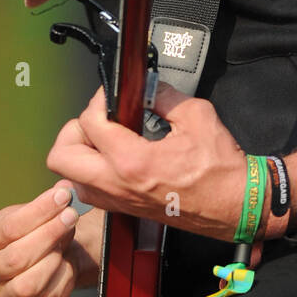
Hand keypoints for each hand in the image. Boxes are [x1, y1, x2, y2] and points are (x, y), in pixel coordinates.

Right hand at [0, 180, 104, 296]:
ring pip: (29, 283)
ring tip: (67, 238)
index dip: (39, 211)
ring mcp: (6, 294)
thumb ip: (52, 199)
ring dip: (54, 258)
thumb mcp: (38, 211)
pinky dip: (64, 275)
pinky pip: (50, 295)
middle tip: (71, 215)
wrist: (52, 254)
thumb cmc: (38, 228)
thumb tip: (66, 188)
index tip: (63, 196)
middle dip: (49, 234)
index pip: (9, 228)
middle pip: (17, 257)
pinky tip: (68, 260)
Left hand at [45, 81, 248, 243]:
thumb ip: (163, 95)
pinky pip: (89, 191)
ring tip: (103, 140)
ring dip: (79, 154)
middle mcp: (118, 185)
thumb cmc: (221, 170)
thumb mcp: (197, 116)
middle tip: (97, 120)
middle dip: (73, 130)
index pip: (89, 122)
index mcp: (133, 161)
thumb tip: (145, 87)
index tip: (111, 96)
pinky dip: (91, 173)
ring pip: (69, 177)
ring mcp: (119, 201)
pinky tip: (113, 159)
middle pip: (61, 157)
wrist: (236, 206)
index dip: (98, 100)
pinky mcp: (125, 209)